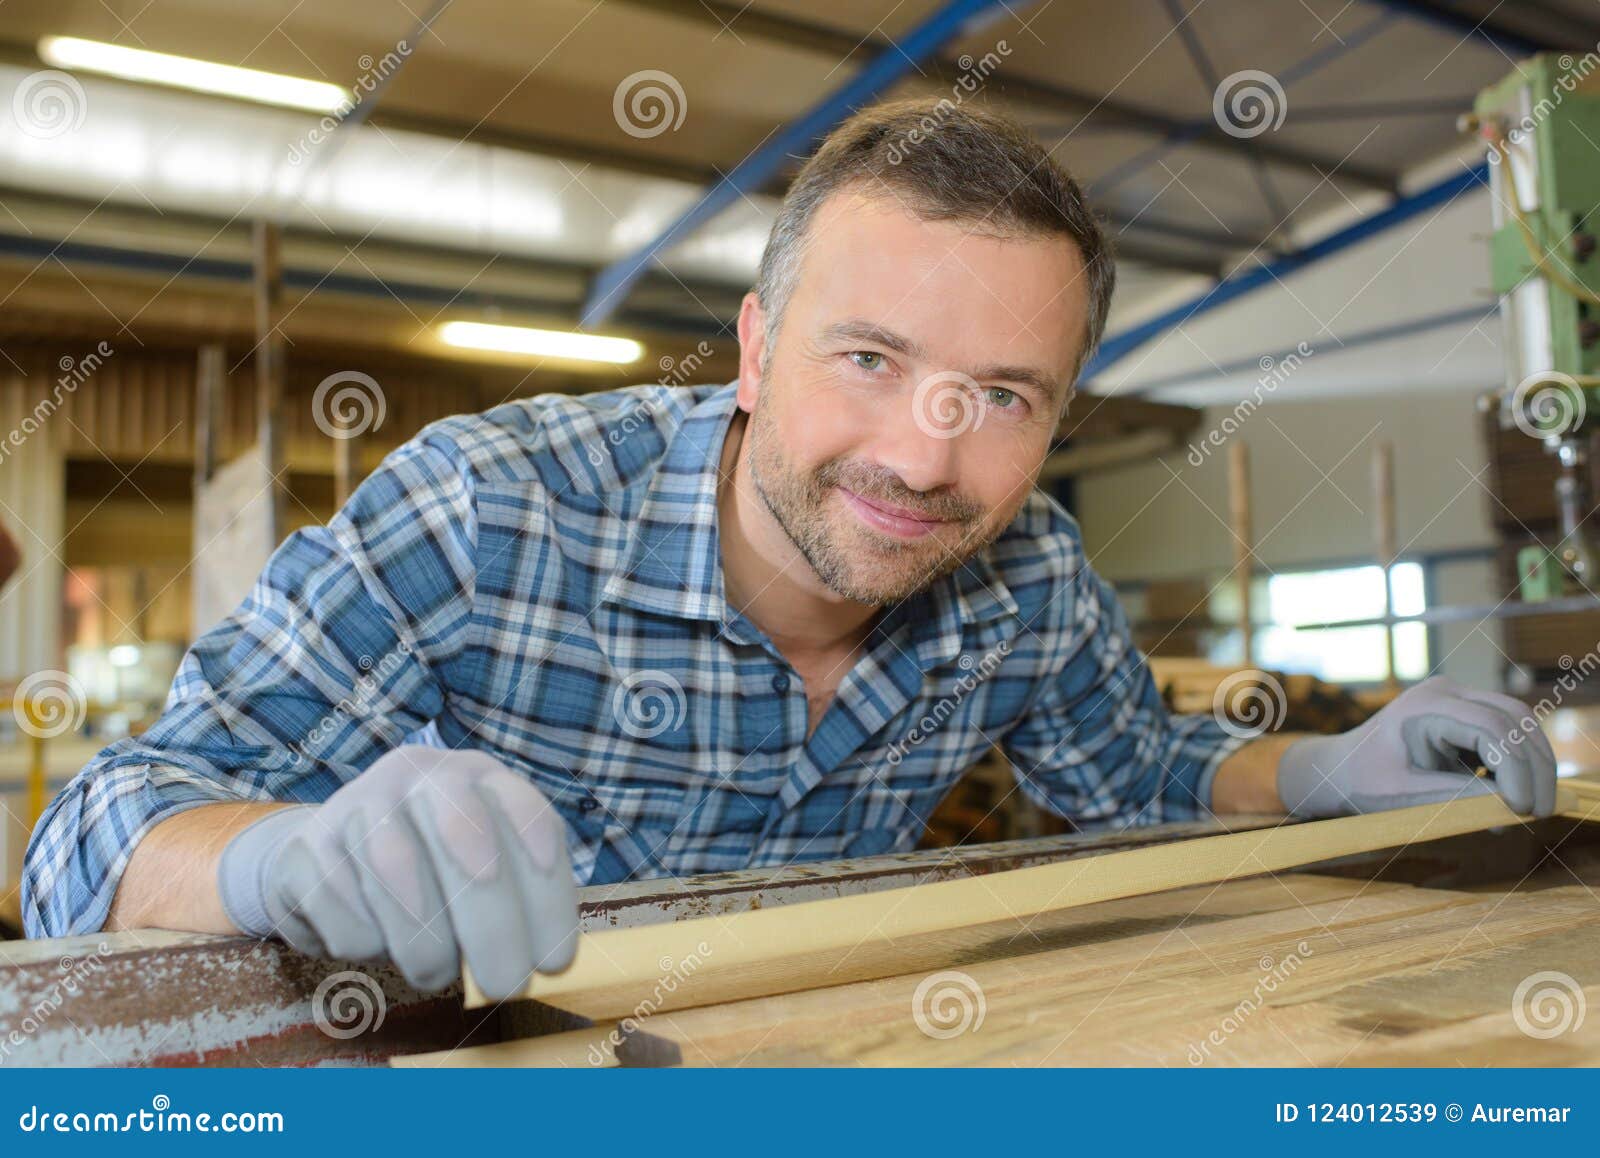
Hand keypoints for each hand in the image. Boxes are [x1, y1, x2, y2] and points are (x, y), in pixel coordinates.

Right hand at [218, 746, 578, 998]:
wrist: (330, 848)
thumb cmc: (429, 866)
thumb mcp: (484, 861)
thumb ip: (517, 897)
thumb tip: (549, 964)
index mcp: (478, 776)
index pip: (528, 817)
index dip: (547, 888)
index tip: (555, 958)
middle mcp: (420, 773)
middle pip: (467, 844)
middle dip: (493, 930)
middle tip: (506, 987)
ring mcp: (358, 802)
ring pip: (401, 881)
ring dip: (427, 946)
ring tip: (436, 971)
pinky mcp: (306, 846)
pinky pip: (346, 914)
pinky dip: (368, 944)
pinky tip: (373, 937)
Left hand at [1276, 676, 1556, 818]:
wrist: (1339, 771)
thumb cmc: (1362, 783)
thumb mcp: (1406, 796)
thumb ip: (1457, 797)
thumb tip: (1511, 805)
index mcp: (1426, 706)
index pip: (1492, 728)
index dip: (1517, 768)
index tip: (1522, 809)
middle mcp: (1447, 693)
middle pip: (1515, 720)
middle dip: (1535, 767)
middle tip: (1539, 814)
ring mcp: (1457, 700)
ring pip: (1517, 725)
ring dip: (1531, 766)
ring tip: (1527, 811)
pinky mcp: (1464, 716)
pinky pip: (1505, 734)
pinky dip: (1516, 764)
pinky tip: (1508, 798)